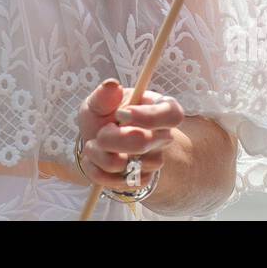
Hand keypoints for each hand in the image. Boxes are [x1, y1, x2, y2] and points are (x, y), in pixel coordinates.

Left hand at [76, 78, 184, 193]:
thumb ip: (103, 95)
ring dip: (100, 155)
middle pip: (144, 142)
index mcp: (159, 109)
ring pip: (127, 165)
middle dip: (112, 138)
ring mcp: (153, 161)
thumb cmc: (103, 116)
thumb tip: (111, 85)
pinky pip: (118, 182)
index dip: (148, 117)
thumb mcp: (99, 102)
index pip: (172, 115)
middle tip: (100, 133)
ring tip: (94, 144)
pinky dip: (98, 171)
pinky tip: (94, 160)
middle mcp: (162, 137)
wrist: (97, 142)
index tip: (121, 114)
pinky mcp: (142, 181)